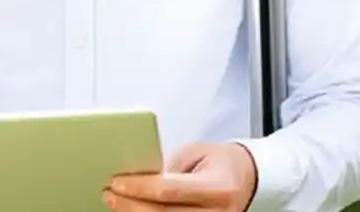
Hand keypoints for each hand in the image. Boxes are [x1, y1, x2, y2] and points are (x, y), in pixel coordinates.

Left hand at [102, 142, 257, 210]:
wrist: (250, 179)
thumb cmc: (221, 162)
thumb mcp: (196, 153)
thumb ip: (169, 166)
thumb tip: (137, 175)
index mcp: (217, 187)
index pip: (170, 190)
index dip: (139, 187)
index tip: (116, 182)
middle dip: (131, 206)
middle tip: (109, 195)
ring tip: (116, 205)